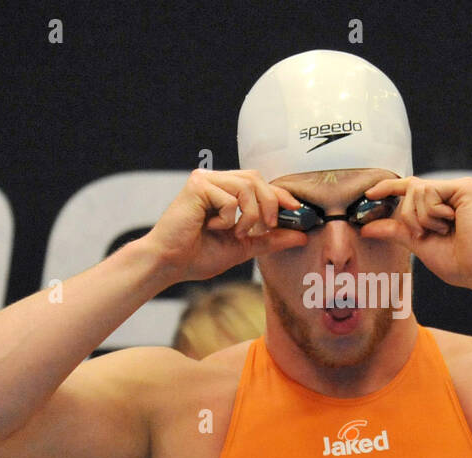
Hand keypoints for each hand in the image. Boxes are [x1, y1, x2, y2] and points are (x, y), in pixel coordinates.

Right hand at [144, 169, 307, 282]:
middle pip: (256, 179)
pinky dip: (228, 219)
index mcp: (225, 191)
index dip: (280, 194)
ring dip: (249, 216)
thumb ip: (271, 239)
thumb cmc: (198, 256)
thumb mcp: (244, 247)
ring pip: (247, 187)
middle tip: (267, 227)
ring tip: (236, 233)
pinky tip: (211, 227)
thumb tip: (301, 235)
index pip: (259, 183)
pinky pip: (230, 198)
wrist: (170, 264)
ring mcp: (205, 180)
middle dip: (269, 204)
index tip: (297, 209)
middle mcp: (215, 181)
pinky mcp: (197, 185)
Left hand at [360, 176, 471, 289]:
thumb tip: (366, 228)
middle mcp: (450, 191)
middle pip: (410, 188)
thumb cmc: (457, 262)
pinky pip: (430, 191)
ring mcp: (458, 188)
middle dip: (409, 216)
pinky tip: (451, 223)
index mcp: (441, 203)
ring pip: (417, 190)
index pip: (410, 188)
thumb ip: (395, 231)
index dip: (388, 188)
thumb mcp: (418, 243)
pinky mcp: (465, 187)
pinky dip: (433, 213)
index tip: (369, 194)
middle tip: (426, 234)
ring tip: (444, 231)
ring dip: (423, 218)